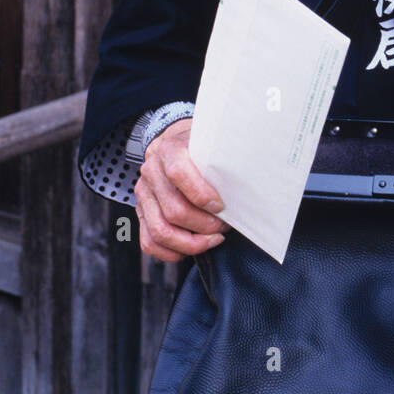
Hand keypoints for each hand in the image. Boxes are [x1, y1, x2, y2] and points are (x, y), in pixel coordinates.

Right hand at [134, 118, 227, 263]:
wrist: (174, 142)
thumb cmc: (200, 147)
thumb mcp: (213, 143)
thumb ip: (224, 158)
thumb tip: (251, 179)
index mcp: (170, 150)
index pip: (178, 172)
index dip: (201, 194)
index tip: (221, 206)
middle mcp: (152, 172)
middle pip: (173, 209)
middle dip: (203, 225)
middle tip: (223, 226)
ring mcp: (144, 194)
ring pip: (160, 230)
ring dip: (190, 243)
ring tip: (211, 239)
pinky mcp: (141, 211)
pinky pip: (149, 241)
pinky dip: (171, 252)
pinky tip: (191, 249)